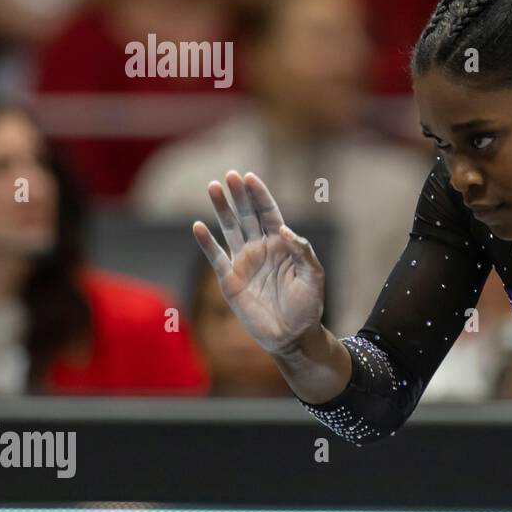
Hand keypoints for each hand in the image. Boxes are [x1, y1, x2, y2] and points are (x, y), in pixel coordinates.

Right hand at [191, 170, 325, 355]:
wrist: (292, 335)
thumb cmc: (307, 306)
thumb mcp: (313, 277)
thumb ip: (303, 252)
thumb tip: (284, 229)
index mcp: (281, 244)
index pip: (269, 213)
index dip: (260, 195)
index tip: (250, 177)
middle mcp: (260, 248)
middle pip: (247, 215)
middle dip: (239, 195)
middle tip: (230, 175)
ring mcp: (243, 262)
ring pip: (229, 229)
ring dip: (221, 209)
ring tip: (213, 187)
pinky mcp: (229, 280)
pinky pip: (215, 257)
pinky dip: (206, 242)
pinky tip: (198, 225)